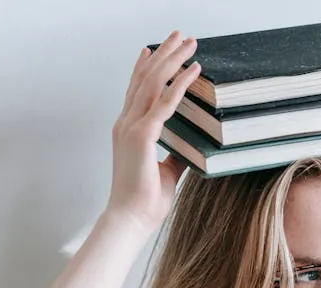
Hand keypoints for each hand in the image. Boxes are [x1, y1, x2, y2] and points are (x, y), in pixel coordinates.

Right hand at [106, 31, 200, 231]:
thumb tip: (192, 146)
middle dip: (162, 54)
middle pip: (143, 78)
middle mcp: (125, 124)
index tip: (152, 49)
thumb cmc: (144, 202)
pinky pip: (165, 102)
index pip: (135, 92)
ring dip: (172, 59)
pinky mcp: (142, 136)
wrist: (130, 219)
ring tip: (188, 42)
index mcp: (127, 132)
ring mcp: (131, 128)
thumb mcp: (167, 172)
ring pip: (153, 82)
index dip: (143, 68)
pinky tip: (194, 69)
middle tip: (177, 35)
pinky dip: (180, 83)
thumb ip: (176, 154)